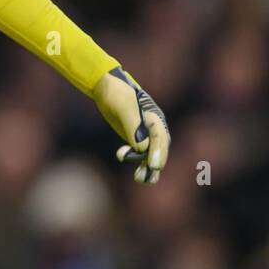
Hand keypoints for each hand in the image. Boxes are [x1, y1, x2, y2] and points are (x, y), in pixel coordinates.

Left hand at [92, 66, 169, 183]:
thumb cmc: (116, 93)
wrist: (108, 89)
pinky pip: (143, 156)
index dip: (157, 151)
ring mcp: (147, 134)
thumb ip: (133, 124)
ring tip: (140, 179)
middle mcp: (154, 127)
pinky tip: (136, 175)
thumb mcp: (123, 105)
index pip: (159, 136)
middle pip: (160, 148)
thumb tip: (142, 147)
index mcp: (154, 116)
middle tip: (146, 176)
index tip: (152, 165)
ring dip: (148, 168)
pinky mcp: (138, 139)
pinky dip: (140, 165)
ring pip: (153, 155)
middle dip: (154, 163)